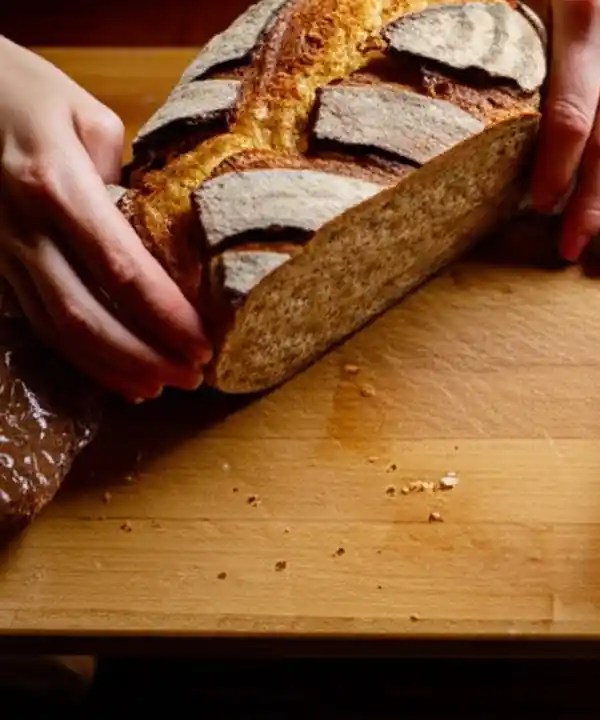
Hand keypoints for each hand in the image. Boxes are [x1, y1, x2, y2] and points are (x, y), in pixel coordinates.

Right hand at [0, 36, 210, 401]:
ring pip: (55, 327)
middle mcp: (23, 228)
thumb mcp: (86, 113)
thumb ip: (125, 173)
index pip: (121, 269)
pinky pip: (35, 319)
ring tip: (159, 387)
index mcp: (56, 186)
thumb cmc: (21, 89)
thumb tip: (153, 226)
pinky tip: (114, 374)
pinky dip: (77, 354)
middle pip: (86, 314)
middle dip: (142, 356)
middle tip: (193, 378)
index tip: (204, 343)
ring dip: (111, 366)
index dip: (164, 316)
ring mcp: (1, 250)